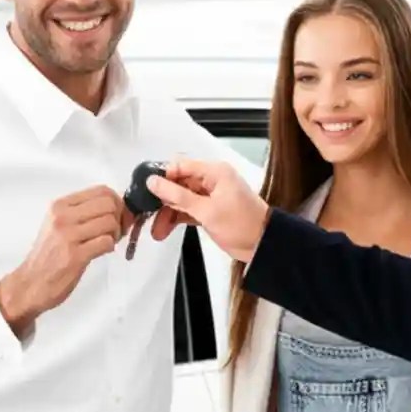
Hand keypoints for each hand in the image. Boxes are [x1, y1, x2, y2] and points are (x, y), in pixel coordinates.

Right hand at [0, 185, 124, 333]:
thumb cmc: (47, 256)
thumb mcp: (59, 225)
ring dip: (115, 234)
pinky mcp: (75, 256)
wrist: (30, 284)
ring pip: (110, 222)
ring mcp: (68, 236)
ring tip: (106, 242)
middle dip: (119, 218)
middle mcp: (62, 217)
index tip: (118, 215)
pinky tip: (101, 252)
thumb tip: (118, 208)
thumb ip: (83, 213)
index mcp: (60, 206)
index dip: (117, 203)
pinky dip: (110, 247)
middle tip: (116, 231)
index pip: (101, 190)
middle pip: (108, 204)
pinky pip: (106, 242)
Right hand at [145, 159, 269, 262]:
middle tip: (148, 213)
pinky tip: (164, 229)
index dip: (163, 177)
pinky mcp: (208, 211)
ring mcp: (209, 196)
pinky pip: (187, 210)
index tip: (148, 191)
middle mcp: (211, 180)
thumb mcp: (207, 210)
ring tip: (157, 230)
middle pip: (178, 183)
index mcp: (214, 172)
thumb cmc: (242, 224)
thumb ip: (178, 196)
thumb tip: (154, 182)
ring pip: (180, 199)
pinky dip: (176, 219)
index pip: (180, 165)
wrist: (262, 245)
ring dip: (167, 213)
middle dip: (162, 199)